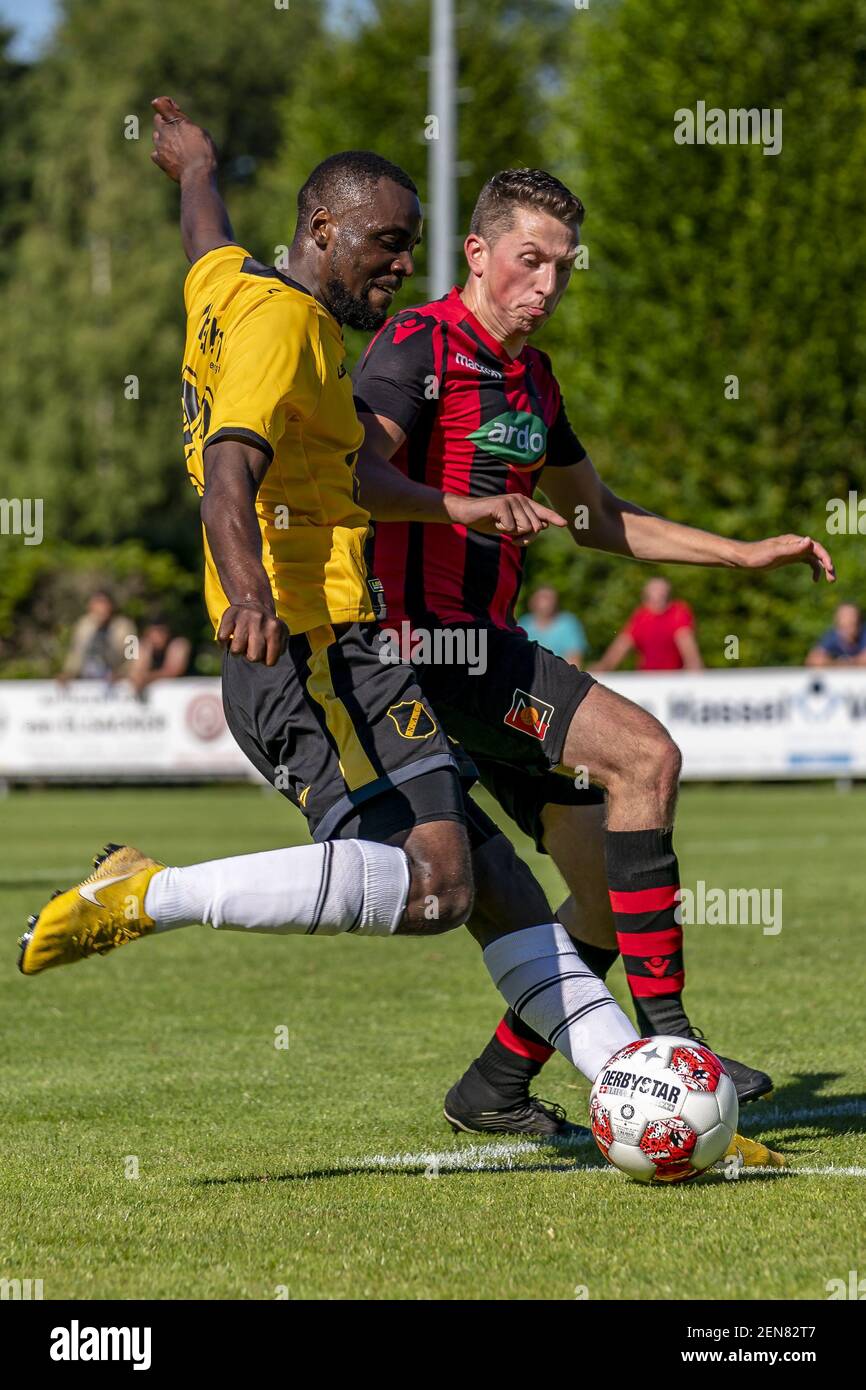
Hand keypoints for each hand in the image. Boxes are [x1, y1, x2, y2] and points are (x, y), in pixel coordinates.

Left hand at [151, 96, 217, 181]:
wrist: (198, 175)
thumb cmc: (205, 154)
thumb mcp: (203, 135)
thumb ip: (190, 128)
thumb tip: (187, 130)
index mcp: (177, 121)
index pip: (160, 103)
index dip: (167, 103)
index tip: (176, 109)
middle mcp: (165, 132)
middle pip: (158, 120)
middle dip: (166, 123)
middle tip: (178, 131)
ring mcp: (160, 146)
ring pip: (156, 137)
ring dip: (164, 139)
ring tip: (178, 148)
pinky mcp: (159, 160)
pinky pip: (155, 154)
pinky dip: (162, 155)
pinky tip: (172, 159)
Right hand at [217, 603, 287, 665]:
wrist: (252, 603)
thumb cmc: (267, 626)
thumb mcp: (280, 634)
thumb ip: (279, 648)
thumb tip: (268, 659)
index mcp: (275, 628)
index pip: (270, 661)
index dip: (265, 660)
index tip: (264, 652)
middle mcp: (260, 621)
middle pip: (253, 658)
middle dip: (251, 656)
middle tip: (250, 647)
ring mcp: (243, 618)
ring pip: (236, 650)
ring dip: (237, 650)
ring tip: (241, 643)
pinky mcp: (229, 616)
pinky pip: (222, 638)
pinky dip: (224, 642)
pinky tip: (229, 638)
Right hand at [445, 493, 567, 543]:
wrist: (467, 513)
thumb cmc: (489, 520)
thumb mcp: (510, 526)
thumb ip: (526, 525)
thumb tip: (544, 525)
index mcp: (524, 504)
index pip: (543, 512)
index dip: (554, 518)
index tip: (564, 523)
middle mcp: (521, 499)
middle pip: (535, 527)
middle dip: (525, 537)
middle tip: (512, 537)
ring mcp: (512, 500)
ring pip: (524, 528)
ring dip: (512, 533)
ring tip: (501, 525)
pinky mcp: (502, 504)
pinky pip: (510, 528)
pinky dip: (501, 529)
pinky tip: (494, 521)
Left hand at [738, 534, 835, 583]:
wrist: (743, 558)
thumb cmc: (756, 555)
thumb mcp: (775, 553)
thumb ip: (793, 549)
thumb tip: (809, 541)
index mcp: (794, 541)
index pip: (815, 547)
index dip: (825, 557)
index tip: (830, 569)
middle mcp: (795, 544)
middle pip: (817, 552)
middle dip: (827, 564)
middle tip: (833, 579)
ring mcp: (792, 551)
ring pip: (813, 558)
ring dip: (823, 568)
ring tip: (830, 580)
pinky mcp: (788, 558)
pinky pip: (806, 562)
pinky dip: (814, 569)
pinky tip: (815, 580)